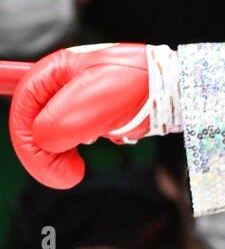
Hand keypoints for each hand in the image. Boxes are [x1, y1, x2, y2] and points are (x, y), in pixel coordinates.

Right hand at [9, 44, 153, 188]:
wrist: (179, 84)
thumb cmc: (136, 85)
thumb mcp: (88, 107)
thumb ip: (55, 127)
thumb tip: (43, 143)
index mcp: (53, 72)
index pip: (21, 109)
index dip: (25, 141)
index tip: (45, 163)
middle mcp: (64, 83)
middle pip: (37, 124)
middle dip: (51, 153)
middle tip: (71, 177)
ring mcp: (83, 97)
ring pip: (63, 132)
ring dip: (78, 145)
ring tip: (105, 138)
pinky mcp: (103, 109)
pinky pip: (89, 133)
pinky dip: (102, 138)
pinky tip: (119, 133)